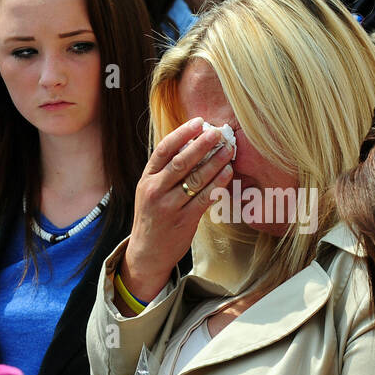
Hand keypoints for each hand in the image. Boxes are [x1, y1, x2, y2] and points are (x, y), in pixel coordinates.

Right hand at [121, 116, 232, 302]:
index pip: (163, 150)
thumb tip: (191, 144)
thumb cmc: (153, 217)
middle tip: (219, 133)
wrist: (147, 252)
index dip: (182, 134)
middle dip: (202, 145)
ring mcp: (169, 206)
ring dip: (214, 162)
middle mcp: (155, 190)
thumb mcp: (150, 190)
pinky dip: (217, 184)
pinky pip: (204, 198)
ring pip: (195, 179)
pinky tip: (228, 173)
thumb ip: (166, 171)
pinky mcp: (184, 220)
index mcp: (146, 179)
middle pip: (181, 162)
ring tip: (228, 150)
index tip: (199, 122)